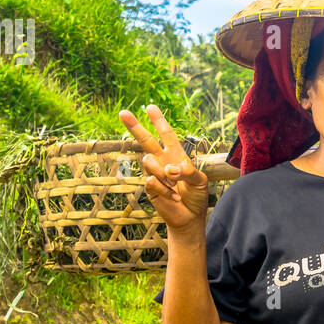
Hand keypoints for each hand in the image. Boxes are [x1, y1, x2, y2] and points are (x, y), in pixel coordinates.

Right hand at [118, 105, 212, 234]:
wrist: (190, 216)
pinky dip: (165, 190)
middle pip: (146, 141)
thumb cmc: (196, 196)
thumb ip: (187, 171)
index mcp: (176, 155)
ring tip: (175, 186)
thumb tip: (169, 169)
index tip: (149, 107)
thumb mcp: (200, 180)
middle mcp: (163, 161)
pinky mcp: (149, 188)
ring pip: (148, 161)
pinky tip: (173, 197)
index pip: (167, 135)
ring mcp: (154, 174)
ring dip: (163, 174)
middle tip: (123, 113)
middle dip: (135, 127)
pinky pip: (151, 182)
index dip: (159, 121)